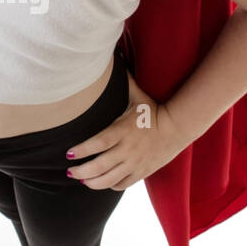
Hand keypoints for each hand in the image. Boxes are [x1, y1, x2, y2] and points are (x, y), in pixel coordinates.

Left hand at [64, 70, 186, 190]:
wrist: (178, 127)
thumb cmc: (153, 110)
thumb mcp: (137, 95)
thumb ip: (122, 82)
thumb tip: (111, 59)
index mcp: (122, 130)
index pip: (98, 143)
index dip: (82, 150)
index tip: (68, 153)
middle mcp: (127, 149)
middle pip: (100, 165)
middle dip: (81, 171)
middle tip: (69, 171)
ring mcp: (135, 163)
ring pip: (109, 179)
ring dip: (92, 182)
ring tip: (82, 180)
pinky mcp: (142, 172)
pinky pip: (122, 184)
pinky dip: (110, 185)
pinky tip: (102, 182)